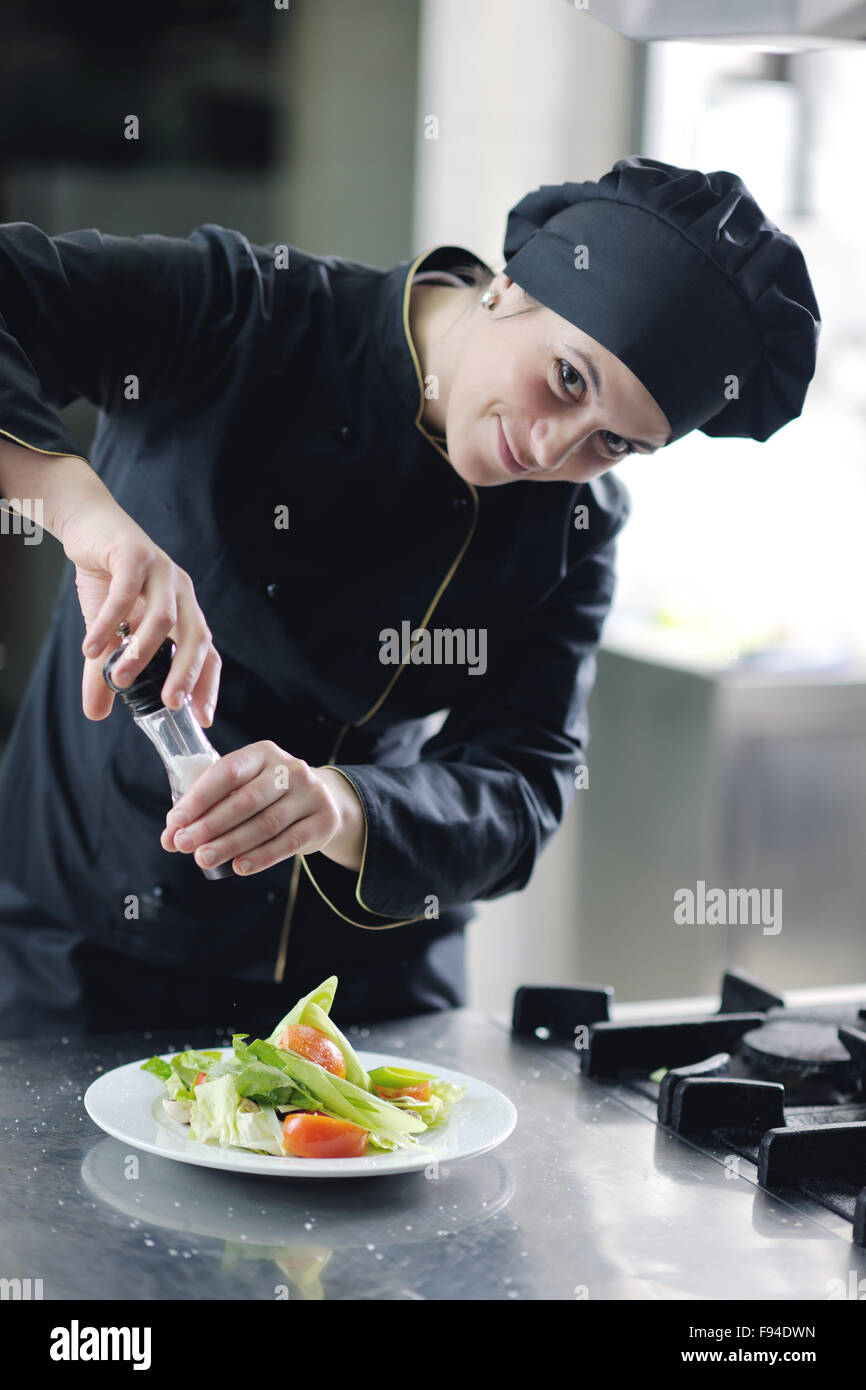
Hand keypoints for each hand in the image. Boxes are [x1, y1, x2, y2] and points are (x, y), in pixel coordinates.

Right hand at [61, 496, 220, 725]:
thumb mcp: (106, 633)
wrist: (87, 526)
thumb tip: (95, 714)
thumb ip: (102, 672)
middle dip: (186, 673)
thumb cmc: (106, 579)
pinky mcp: (134, 554)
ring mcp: (161, 571)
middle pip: (197, 636)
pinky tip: (91, 646)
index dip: (207, 684)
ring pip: (162, 618)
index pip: (207, 652)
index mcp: (184, 611)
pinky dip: (109, 623)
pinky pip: (125, 595)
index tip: (202, 718)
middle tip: (170, 704)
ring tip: (118, 680)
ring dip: (141, 653)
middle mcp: (180, 591)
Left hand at [160, 740, 364, 873]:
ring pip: (266, 823)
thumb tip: (170, 837)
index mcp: (262, 753)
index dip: (200, 797)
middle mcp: (290, 769)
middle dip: (211, 825)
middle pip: (246, 800)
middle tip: (185, 845)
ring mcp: (310, 793)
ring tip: (204, 859)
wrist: (322, 802)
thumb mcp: (242, 789)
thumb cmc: (269, 796)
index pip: (228, 771)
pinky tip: (239, 866)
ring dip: (231, 844)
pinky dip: (262, 856)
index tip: (176, 821)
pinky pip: (288, 842)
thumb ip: (207, 809)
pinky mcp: (324, 820)